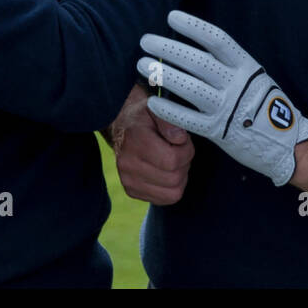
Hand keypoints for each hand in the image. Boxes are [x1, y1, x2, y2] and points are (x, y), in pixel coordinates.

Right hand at [108, 85, 194, 204]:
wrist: (121, 125)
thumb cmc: (142, 117)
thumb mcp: (156, 108)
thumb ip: (169, 121)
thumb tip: (180, 139)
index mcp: (135, 142)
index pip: (172, 160)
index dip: (186, 151)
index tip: (183, 140)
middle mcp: (128, 164)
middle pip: (174, 178)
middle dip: (184, 163)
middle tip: (180, 150)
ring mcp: (128, 181)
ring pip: (173, 193)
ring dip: (180, 177)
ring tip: (173, 161)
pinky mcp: (132, 191)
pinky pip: (165, 200)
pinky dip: (172, 188)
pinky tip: (166, 171)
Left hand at [137, 10, 307, 186]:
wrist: (287, 143)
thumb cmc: (263, 104)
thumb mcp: (252, 76)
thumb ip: (228, 65)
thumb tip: (194, 46)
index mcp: (246, 66)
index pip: (217, 39)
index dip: (193, 27)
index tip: (171, 17)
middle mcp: (236, 84)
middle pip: (197, 61)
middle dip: (168, 49)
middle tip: (145, 40)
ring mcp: (227, 108)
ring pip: (190, 88)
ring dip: (163, 75)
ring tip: (142, 65)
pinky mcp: (218, 131)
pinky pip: (187, 119)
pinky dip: (168, 110)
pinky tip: (152, 102)